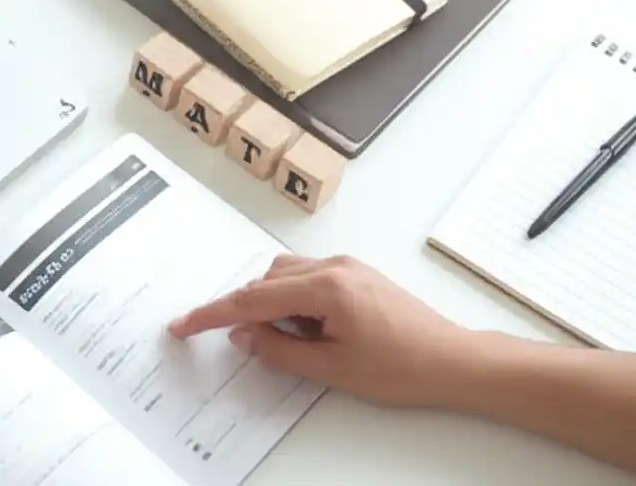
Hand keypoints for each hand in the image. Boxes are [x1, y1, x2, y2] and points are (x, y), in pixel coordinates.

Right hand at [168, 255, 482, 407]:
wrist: (452, 360)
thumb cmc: (402, 367)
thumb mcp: (332, 369)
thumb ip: (280, 350)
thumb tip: (243, 336)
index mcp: (326, 287)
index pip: (253, 299)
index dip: (213, 313)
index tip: (184, 324)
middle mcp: (334, 267)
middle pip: (266, 282)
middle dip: (247, 311)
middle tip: (246, 345)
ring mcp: (346, 266)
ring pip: (285, 276)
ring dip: (273, 304)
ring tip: (293, 342)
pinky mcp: (355, 273)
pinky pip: (307, 277)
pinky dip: (294, 299)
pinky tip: (308, 328)